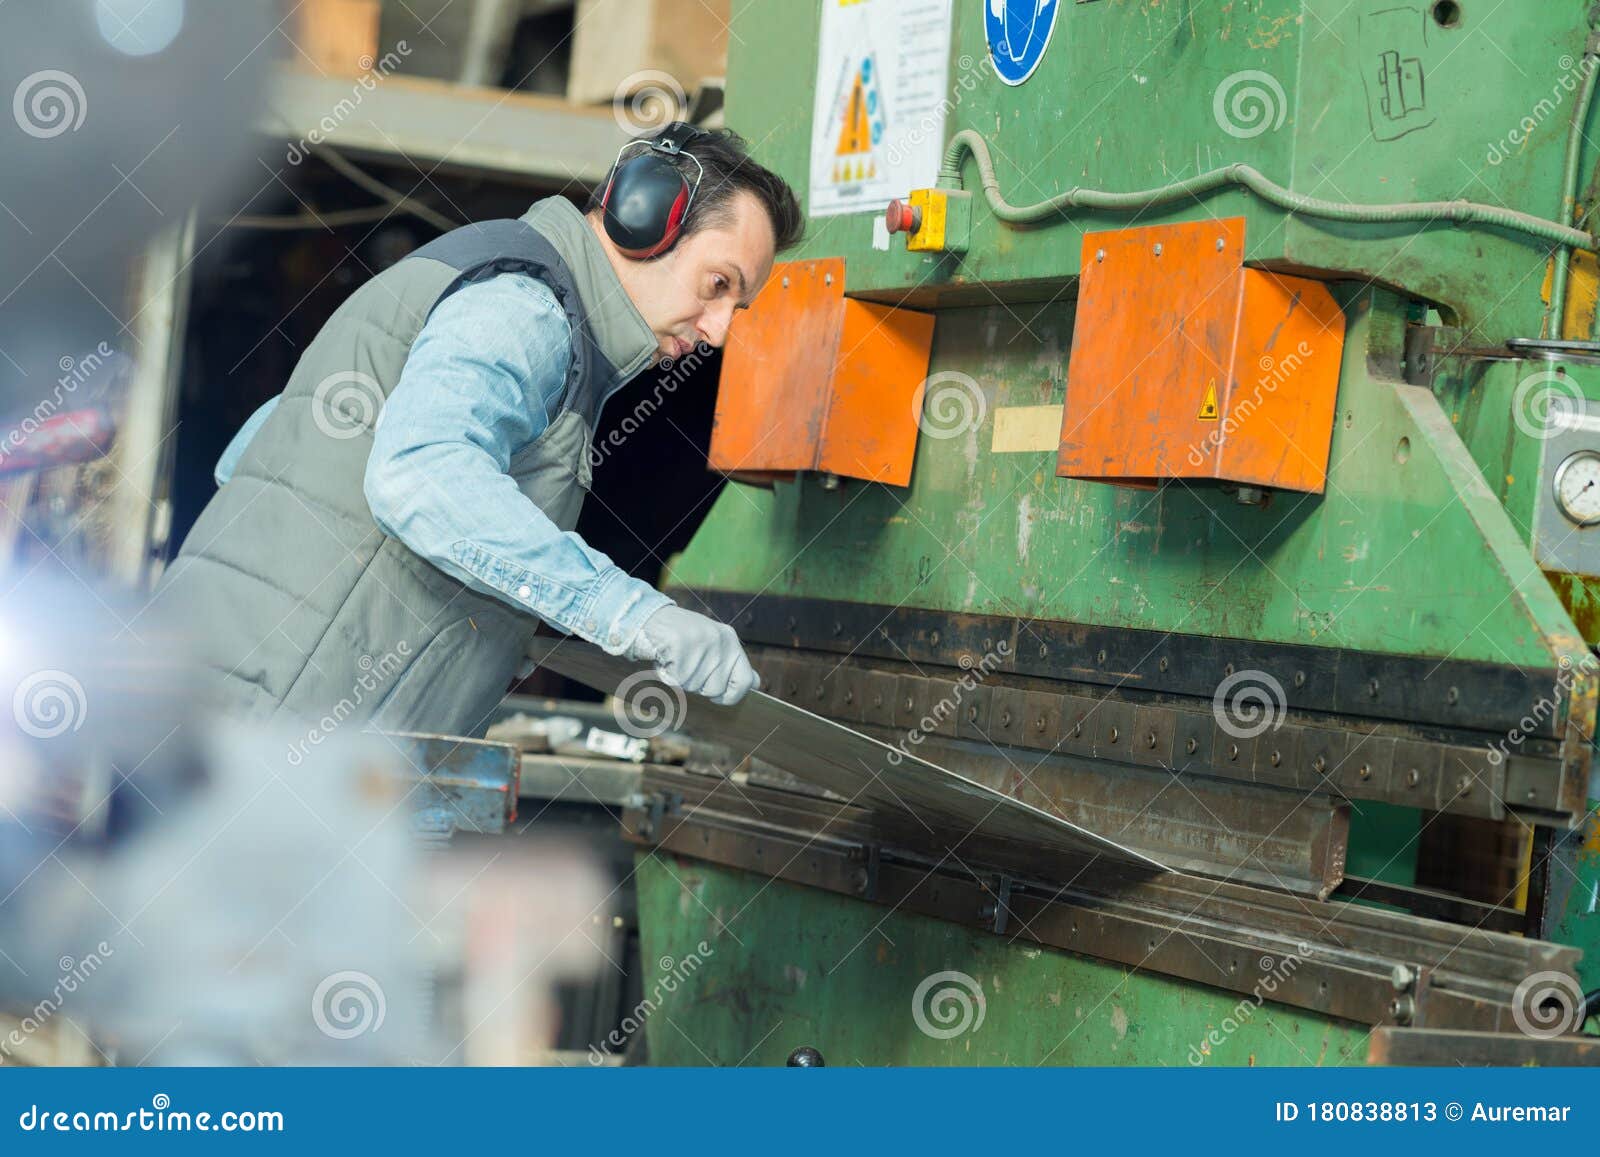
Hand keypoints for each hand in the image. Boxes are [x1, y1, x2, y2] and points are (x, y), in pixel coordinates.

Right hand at [625, 606, 758, 705]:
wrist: (651, 617)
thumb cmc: (683, 637)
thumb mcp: (715, 645)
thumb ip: (734, 664)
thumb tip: (756, 683)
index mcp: (730, 640)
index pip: (746, 681)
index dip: (731, 696)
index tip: (718, 696)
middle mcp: (720, 641)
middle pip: (716, 689)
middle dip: (699, 685)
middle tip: (688, 666)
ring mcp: (701, 643)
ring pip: (695, 686)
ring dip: (682, 679)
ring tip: (677, 659)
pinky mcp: (681, 646)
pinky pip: (677, 680)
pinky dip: (668, 674)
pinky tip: (667, 658)